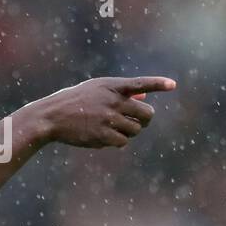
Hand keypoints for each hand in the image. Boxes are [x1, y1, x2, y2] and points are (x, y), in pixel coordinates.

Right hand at [29, 76, 174, 147]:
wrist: (52, 117)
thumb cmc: (75, 101)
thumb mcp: (96, 90)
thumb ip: (120, 92)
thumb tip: (144, 96)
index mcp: (111, 86)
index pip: (140, 84)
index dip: (158, 84)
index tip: (173, 85)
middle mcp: (112, 101)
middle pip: (147, 114)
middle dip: (145, 120)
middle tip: (138, 121)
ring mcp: (108, 119)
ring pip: (136, 130)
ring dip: (130, 131)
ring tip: (114, 128)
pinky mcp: (103, 135)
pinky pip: (123, 142)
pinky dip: (118, 141)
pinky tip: (105, 136)